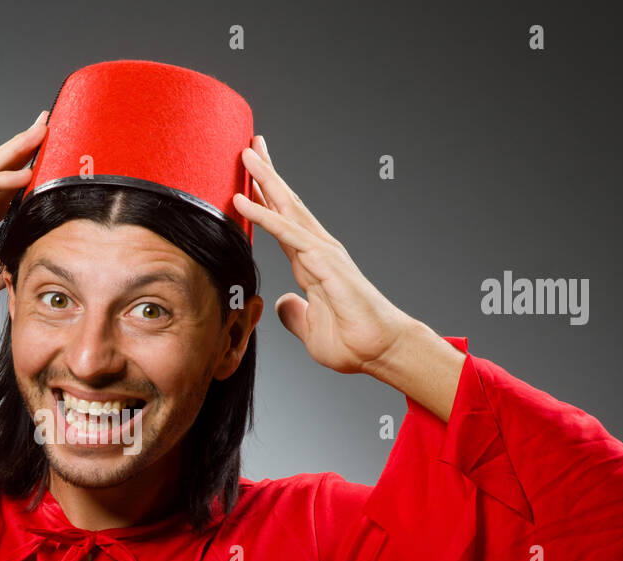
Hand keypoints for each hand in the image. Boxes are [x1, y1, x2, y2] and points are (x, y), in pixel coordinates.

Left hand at [232, 136, 417, 374]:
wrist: (378, 351)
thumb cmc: (352, 342)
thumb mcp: (310, 328)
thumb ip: (294, 314)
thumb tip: (282, 304)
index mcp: (309, 263)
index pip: (282, 224)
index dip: (266, 200)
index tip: (248, 179)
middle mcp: (316, 251)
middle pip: (286, 205)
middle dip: (267, 175)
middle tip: (249, 146)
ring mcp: (322, 252)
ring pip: (288, 208)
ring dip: (265, 181)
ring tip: (246, 154)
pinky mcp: (324, 262)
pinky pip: (287, 234)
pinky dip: (264, 215)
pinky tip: (243, 202)